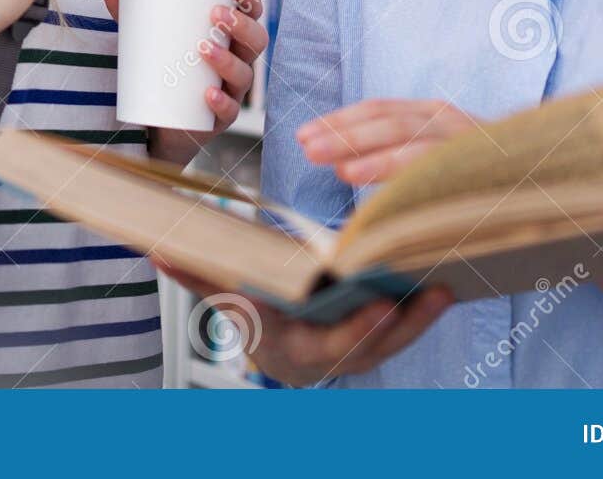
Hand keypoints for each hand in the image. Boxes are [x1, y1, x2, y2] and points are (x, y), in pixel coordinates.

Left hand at [104, 0, 267, 167]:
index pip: (252, 15)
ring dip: (227, 59)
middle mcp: (238, 64)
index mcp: (229, 39)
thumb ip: (132, 15)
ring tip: (203, 47)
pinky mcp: (219, 119)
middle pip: (256, 42)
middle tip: (215, 14)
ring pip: (244, 74)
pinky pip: (228, 111)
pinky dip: (220, 101)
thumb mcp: (150, 40)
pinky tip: (208, 93)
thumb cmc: (164, 70)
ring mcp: (232, 92)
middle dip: (241, 25)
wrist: (159, 122)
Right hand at [153, 257, 453, 385]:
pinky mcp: (381, 335)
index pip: (334, 346)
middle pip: (378, 347)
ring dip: (424, 317)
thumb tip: (157, 247)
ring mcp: (362, 349)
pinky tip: (444, 281)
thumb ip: (196, 274)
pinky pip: (406, 326)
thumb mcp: (225, 298)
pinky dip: (424, 310)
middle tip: (430, 295)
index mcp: (300, 349)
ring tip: (445, 286)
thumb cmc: (255, 317)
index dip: (358, 331)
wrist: (279, 346)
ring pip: (399, 340)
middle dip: (407, 325)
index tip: (380, 309)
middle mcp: (336, 356)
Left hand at [297, 99, 481, 183]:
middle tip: (306, 146)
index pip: (379, 111)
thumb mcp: (436, 155)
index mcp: (433, 115)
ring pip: (415, 140)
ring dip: (374, 153)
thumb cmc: (484, 176)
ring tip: (340, 168)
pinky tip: (388, 191)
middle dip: (344, 133)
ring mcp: (472, 140)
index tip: (304, 135)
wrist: (557, 181)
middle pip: (390, 121)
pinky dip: (413, 176)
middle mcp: (451, 120)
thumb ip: (399, 154)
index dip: (340, 121)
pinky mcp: (489, 164)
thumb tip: (343, 165)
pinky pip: (447, 168)